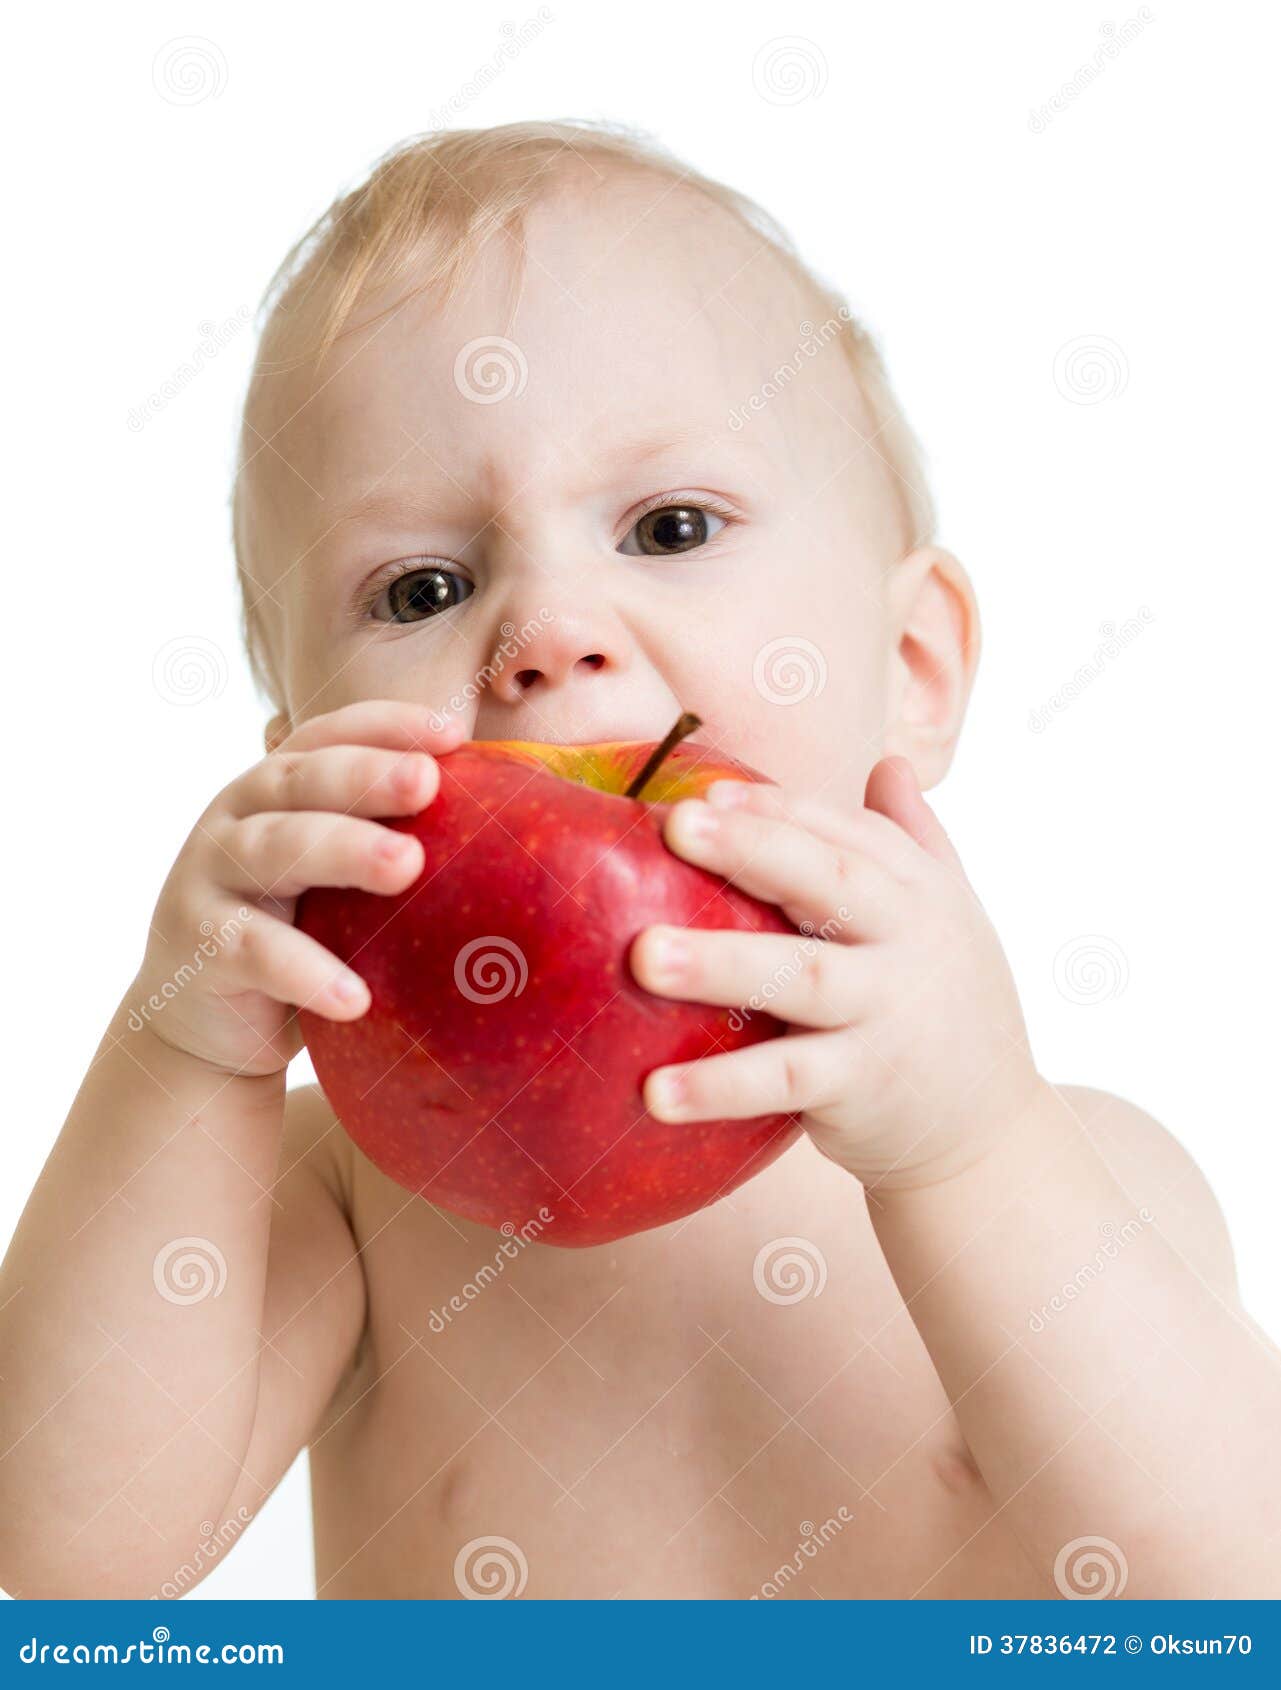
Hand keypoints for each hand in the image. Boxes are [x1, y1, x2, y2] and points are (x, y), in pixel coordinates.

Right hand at [131, 701, 462, 1076]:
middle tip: (427, 781)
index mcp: (277, 789)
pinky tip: (357, 998)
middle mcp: (236, 818)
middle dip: (365, 775)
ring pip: (273, 849)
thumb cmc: (301, 935)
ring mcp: (208, 878)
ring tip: (406, 865)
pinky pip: (254, 951)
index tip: (453, 733)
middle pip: (298, 781)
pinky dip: (307, 971)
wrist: (210, 1025)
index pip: (327, 736)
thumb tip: (526, 834)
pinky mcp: (199, 947)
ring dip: (342, 850)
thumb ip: (399, 847)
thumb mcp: (342, 885)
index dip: (384, 725)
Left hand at [630, 757, 1043, 1190]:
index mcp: (916, 891)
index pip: (839, 832)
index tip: (702, 792)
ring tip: (641, 955)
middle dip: (751, 848)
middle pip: (826, 881)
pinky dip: (721, 1085)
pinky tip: (655, 1091)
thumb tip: (888, 762)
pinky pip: (784, 1079)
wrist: (993, 1133)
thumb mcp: (949, 917)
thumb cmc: (950, 1009)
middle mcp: (907, 941)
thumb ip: (914, 840)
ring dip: (720, 964)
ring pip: (800, 978)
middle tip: (673, 824)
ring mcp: (887, 1013)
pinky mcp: (865, 1084)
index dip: (771, 808)